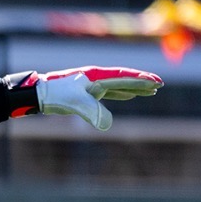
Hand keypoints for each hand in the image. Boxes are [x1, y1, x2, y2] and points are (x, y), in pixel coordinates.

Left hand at [23, 66, 162, 132]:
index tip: (157, 81)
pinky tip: (129, 95)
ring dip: (135, 88)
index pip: (124, 76)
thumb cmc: (57, 95)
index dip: (141, 79)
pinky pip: (110, 92)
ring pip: (119, 85)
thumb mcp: (76, 103)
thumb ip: (93, 113)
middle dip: (142, 82)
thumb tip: (107, 126)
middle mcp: (97, 78)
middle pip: (125, 79)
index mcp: (97, 76)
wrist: (40, 94)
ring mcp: (93, 84)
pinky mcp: (88, 92)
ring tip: (150, 91)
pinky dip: (122, 93)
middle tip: (159, 85)